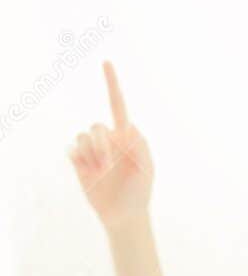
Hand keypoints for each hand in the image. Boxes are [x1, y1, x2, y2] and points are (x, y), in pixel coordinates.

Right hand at [68, 61, 153, 229]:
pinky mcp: (79, 160)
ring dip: (91, 155)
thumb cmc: (139, 190)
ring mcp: (93, 149)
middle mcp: (109, 138)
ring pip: (83, 137)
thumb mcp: (146, 168)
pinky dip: (80, 160)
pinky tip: (90, 172)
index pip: (118, 105)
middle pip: (96, 126)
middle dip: (100, 146)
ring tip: (100, 172)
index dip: (112, 83)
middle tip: (107, 167)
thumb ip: (139, 146)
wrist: (123, 213)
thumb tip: (128, 127)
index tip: (106, 62)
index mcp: (127, 136)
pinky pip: (72, 149)